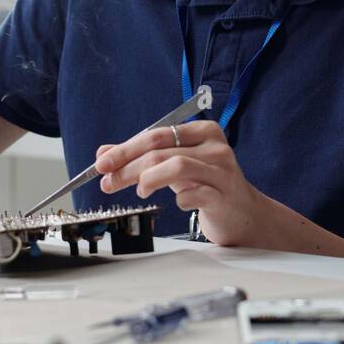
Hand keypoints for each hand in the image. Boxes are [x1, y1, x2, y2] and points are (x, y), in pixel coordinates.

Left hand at [94, 121, 266, 245]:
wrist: (242, 212)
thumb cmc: (206, 184)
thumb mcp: (173, 164)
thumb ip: (141, 156)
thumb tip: (104, 153)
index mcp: (203, 131)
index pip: (156, 134)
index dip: (125, 149)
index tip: (102, 163)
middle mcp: (215, 146)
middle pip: (160, 151)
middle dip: (127, 168)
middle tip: (108, 182)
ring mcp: (222, 170)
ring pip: (176, 166)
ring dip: (148, 180)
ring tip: (141, 192)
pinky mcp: (224, 195)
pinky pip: (191, 195)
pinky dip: (178, 200)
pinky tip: (179, 203)